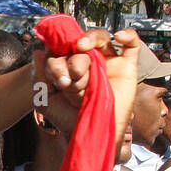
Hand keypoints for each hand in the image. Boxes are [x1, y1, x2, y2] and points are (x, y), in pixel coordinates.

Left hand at [34, 27, 138, 150]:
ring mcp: (107, 62)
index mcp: (67, 65)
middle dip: (72, 63)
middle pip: (78, 45)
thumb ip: (39, 77)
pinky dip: (129, 35)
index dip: (56, 60)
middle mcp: (87, 61)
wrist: (88, 135)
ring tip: (82, 62)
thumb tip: (38, 53)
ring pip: (100, 38)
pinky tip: (120, 36)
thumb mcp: (46, 100)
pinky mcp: (126, 67)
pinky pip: (132, 44)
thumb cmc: (68, 118)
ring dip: (90, 43)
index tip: (58, 80)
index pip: (60, 49)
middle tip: (70, 83)